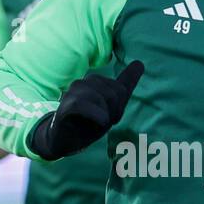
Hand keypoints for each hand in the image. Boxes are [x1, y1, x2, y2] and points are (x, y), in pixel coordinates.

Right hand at [29, 61, 143, 160]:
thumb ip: (123, 89)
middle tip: (101, 124)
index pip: (120, 84)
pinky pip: (84, 104)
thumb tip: (140, 63)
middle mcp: (86, 82)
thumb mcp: (110, 110)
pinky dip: (95, 115)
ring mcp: (74, 91)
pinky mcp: (66, 103)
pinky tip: (96, 122)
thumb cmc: (87, 124)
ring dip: (103, 117)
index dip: (126, 91)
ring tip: (94, 124)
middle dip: (113, 112)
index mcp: (97, 83)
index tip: (134, 75)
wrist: (63, 140)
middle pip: (115, 92)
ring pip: (102, 97)